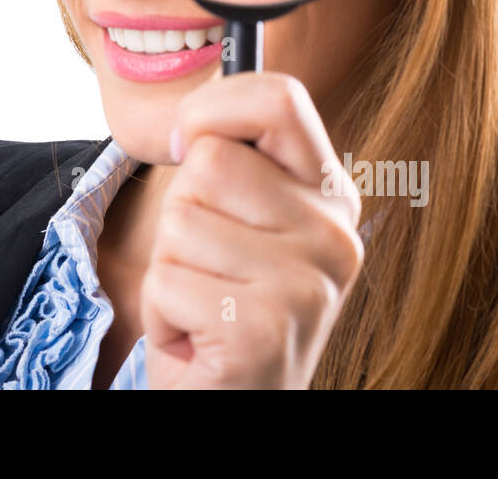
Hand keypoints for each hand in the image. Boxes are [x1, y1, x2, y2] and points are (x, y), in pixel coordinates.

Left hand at [141, 71, 362, 388]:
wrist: (231, 399)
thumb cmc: (221, 300)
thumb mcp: (239, 216)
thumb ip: (231, 157)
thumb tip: (187, 120)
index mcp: (332, 195)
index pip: (277, 99)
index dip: (211, 108)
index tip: (187, 144)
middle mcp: (335, 236)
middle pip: (210, 162)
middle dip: (181, 211)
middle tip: (207, 262)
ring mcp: (307, 287)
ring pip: (181, 223)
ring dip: (169, 267)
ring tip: (205, 301)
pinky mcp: (263, 333)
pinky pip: (166, 282)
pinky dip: (162, 311)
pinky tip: (197, 336)